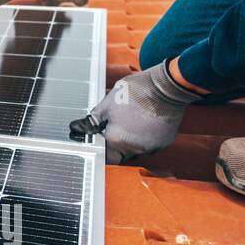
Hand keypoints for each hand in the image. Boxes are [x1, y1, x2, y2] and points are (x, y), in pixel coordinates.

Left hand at [78, 60, 202, 163]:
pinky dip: (144, 138)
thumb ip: (92, 120)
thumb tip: (78, 128)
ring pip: (135, 151)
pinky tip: (142, 123)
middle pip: (120, 156)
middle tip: (112, 130)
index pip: (104, 157)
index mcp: (118, 141)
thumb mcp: (107, 103)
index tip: (98, 141)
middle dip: (113, 146)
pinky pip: (149, 146)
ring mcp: (152, 147)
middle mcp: (136, 149)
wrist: (166, 87)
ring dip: (129, 142)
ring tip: (129, 123)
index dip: (100, 150)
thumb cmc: (136, 93)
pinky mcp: (164, 142)